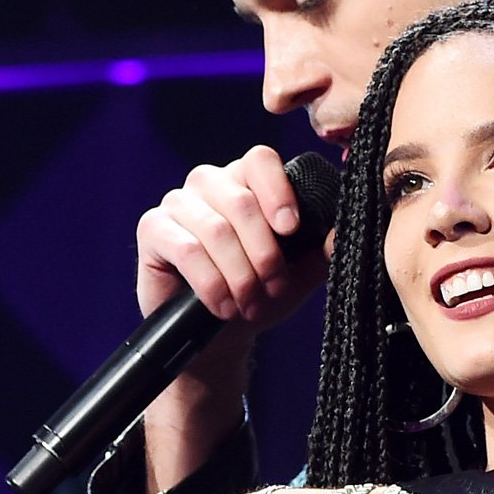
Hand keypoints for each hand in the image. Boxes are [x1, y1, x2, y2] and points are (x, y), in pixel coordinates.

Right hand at [136, 145, 331, 491]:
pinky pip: (185, 248)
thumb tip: (340, 231)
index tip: (291, 229)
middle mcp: (211, 182)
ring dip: (239, 273)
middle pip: (241, 200)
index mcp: (249, 180)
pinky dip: (210, 282)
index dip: (278, 191)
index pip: (261, 160)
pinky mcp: (153, 228)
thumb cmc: (265, 291)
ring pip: (215, 228)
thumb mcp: (303, 270)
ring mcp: (178, 202)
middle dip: (263, 252)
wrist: (224, 333)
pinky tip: (223, 306)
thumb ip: (324, 246)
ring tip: (249, 302)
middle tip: (273, 286)